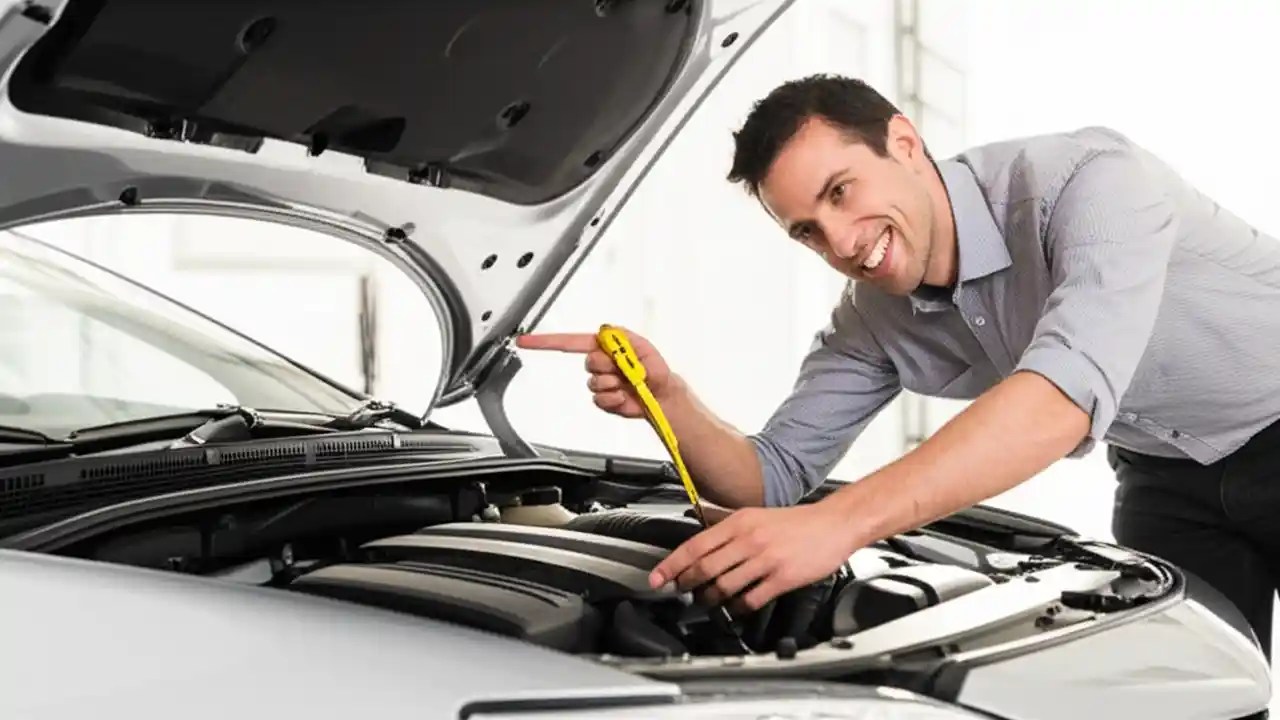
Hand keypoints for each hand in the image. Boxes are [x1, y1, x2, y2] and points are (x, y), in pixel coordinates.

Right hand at [515, 327, 673, 418]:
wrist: (661, 396)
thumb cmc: (654, 370)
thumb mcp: (640, 346)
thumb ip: (620, 337)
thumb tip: (603, 332)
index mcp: (603, 346)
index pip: (570, 341)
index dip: (546, 341)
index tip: (526, 340)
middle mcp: (598, 363)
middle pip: (587, 362)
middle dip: (606, 365)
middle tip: (624, 369)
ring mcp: (599, 382)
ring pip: (593, 383)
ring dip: (612, 384)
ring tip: (627, 384)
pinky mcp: (602, 399)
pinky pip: (599, 399)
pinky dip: (613, 399)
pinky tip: (624, 396)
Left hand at [649, 501, 857, 614]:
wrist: (833, 524)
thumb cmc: (795, 522)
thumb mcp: (755, 514)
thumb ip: (726, 524)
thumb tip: (699, 529)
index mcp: (739, 522)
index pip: (694, 546)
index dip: (671, 565)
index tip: (657, 578)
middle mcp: (749, 540)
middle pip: (704, 568)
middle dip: (686, 584)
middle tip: (679, 591)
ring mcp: (765, 560)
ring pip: (724, 586)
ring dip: (710, 598)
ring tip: (706, 600)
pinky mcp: (782, 578)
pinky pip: (750, 599)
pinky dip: (737, 607)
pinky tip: (735, 607)